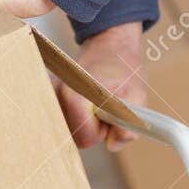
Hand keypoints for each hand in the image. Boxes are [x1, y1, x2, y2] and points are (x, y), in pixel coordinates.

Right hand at [55, 22, 147, 152]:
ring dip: (86, 123)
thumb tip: (113, 143)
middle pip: (74, 136)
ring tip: (98, 102)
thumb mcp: (137, 94)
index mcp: (74, 96)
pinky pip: (65, 119)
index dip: (103, 130)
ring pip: (70, 129)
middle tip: (106, 108)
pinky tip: (87, 102)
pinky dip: (78, 116)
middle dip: (93, 128)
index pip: (85, 138)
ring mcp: (51, 95)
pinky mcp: (51, 95)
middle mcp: (56, 95)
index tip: (110, 113)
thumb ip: (128, 124)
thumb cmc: (123, 67)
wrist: (110, 45)